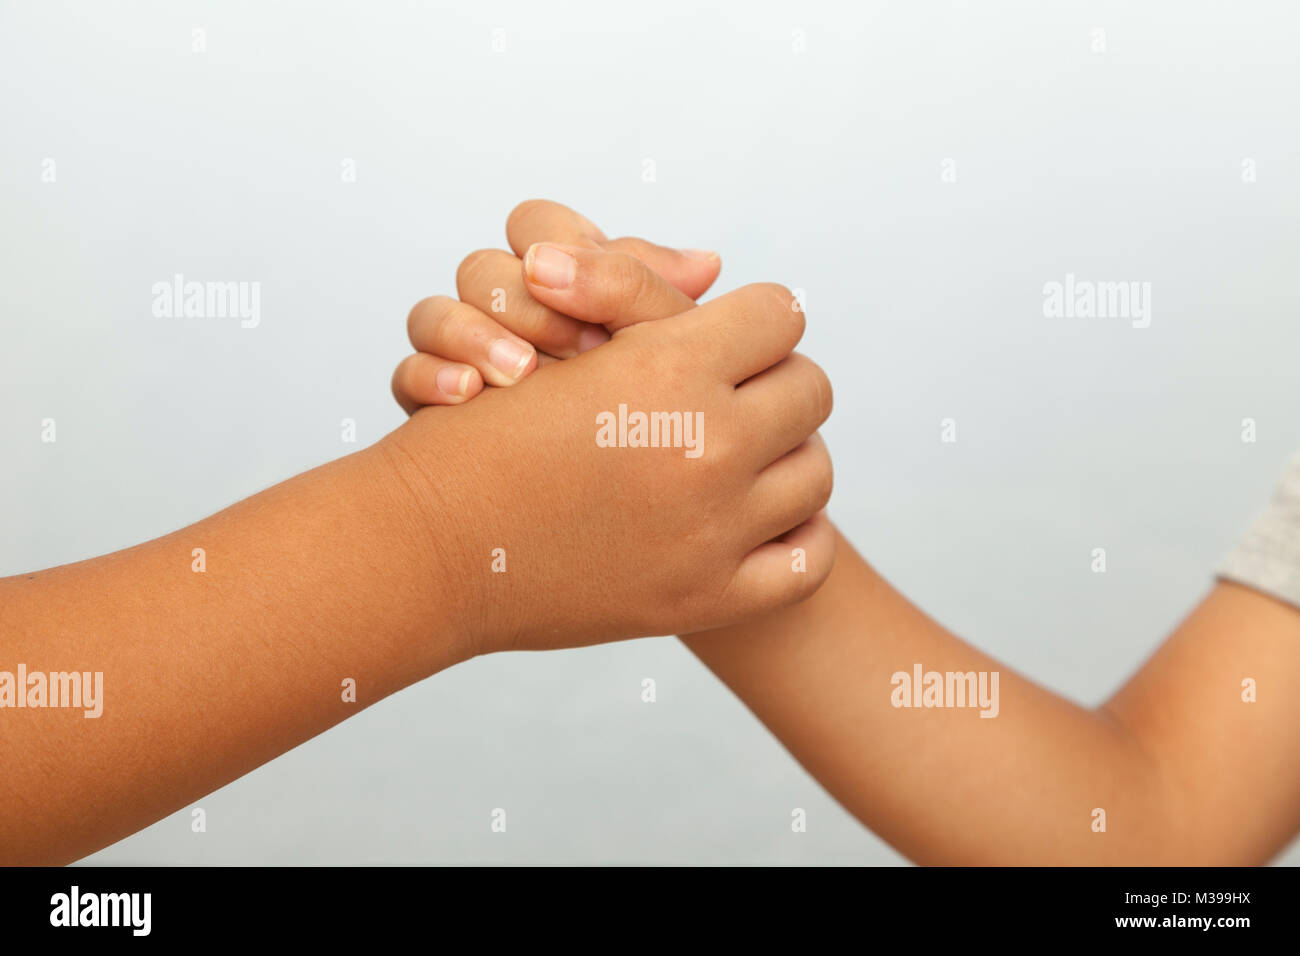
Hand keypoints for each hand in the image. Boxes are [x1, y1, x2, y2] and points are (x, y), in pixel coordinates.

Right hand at [380, 274, 833, 655]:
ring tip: (746, 455)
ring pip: (816, 468)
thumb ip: (630, 286)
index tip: (728, 338)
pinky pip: (807, 562)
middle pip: (810, 387)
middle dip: (774, 381)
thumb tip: (712, 266)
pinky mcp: (707, 598)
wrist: (434, 548)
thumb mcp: (549, 335)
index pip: (781, 313)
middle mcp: (706, 446)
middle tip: (735, 395)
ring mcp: (714, 530)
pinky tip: (761, 520)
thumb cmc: (480, 435)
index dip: (750, 318)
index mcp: (670, 368)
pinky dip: (796, 537)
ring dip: (787, 453)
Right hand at [391, 200, 721, 411]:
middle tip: (578, 347)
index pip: (538, 225)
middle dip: (526, 301)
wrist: (593, 528)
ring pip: (433, 313)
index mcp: (566, 287)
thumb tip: (706, 263)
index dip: (562, 245)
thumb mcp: (667, 361)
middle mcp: (511, 316)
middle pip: (482, 267)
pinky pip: (407, 374)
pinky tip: (468, 396)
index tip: (602, 293)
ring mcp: (468, 361)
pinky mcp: (439, 409)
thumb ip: (667, 304)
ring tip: (521, 373)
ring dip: (474, 334)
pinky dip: (432, 379)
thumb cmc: (645, 434)